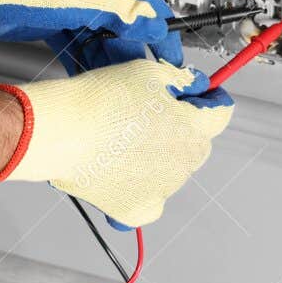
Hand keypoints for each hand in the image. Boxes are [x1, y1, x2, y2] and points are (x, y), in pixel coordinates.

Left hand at [0, 0, 179, 71]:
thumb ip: (125, 13)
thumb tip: (153, 25)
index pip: (146, 2)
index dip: (160, 31)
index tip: (172, 56)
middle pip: (123, 22)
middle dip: (132, 50)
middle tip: (142, 77)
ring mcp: (71, 1)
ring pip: (100, 36)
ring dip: (107, 58)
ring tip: (118, 83)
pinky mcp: (53, 20)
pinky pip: (78, 43)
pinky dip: (85, 59)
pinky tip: (92, 77)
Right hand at [0, 60, 232, 226]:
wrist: (61, 132)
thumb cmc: (102, 100)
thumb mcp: (149, 73)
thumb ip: (180, 81)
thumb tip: (193, 86)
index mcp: (194, 130)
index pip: (220, 114)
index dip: (209, 100)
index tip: (197, 95)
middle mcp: (185, 165)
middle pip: (195, 145)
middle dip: (182, 130)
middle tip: (149, 116)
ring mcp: (162, 191)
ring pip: (170, 172)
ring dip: (158, 158)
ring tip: (122, 142)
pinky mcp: (136, 210)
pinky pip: (148, 201)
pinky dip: (139, 189)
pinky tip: (121, 172)